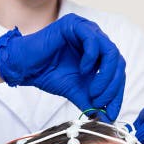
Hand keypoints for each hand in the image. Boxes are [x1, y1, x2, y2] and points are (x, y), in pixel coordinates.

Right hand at [0, 13, 125, 121]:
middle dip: (112, 86)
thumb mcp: (76, 92)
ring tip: (93, 90)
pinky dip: (91, 58)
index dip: (117, 93)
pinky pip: (92, 40)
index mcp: (99, 54)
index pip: (117, 72)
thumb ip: (92, 102)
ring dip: (105, 75)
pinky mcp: (74, 24)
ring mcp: (86, 30)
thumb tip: (106, 119)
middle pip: (118, 61)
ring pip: (110, 51)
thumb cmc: (49, 74)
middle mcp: (96, 40)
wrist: (25, 67)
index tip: (111, 113)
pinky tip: (82, 70)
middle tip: (100, 102)